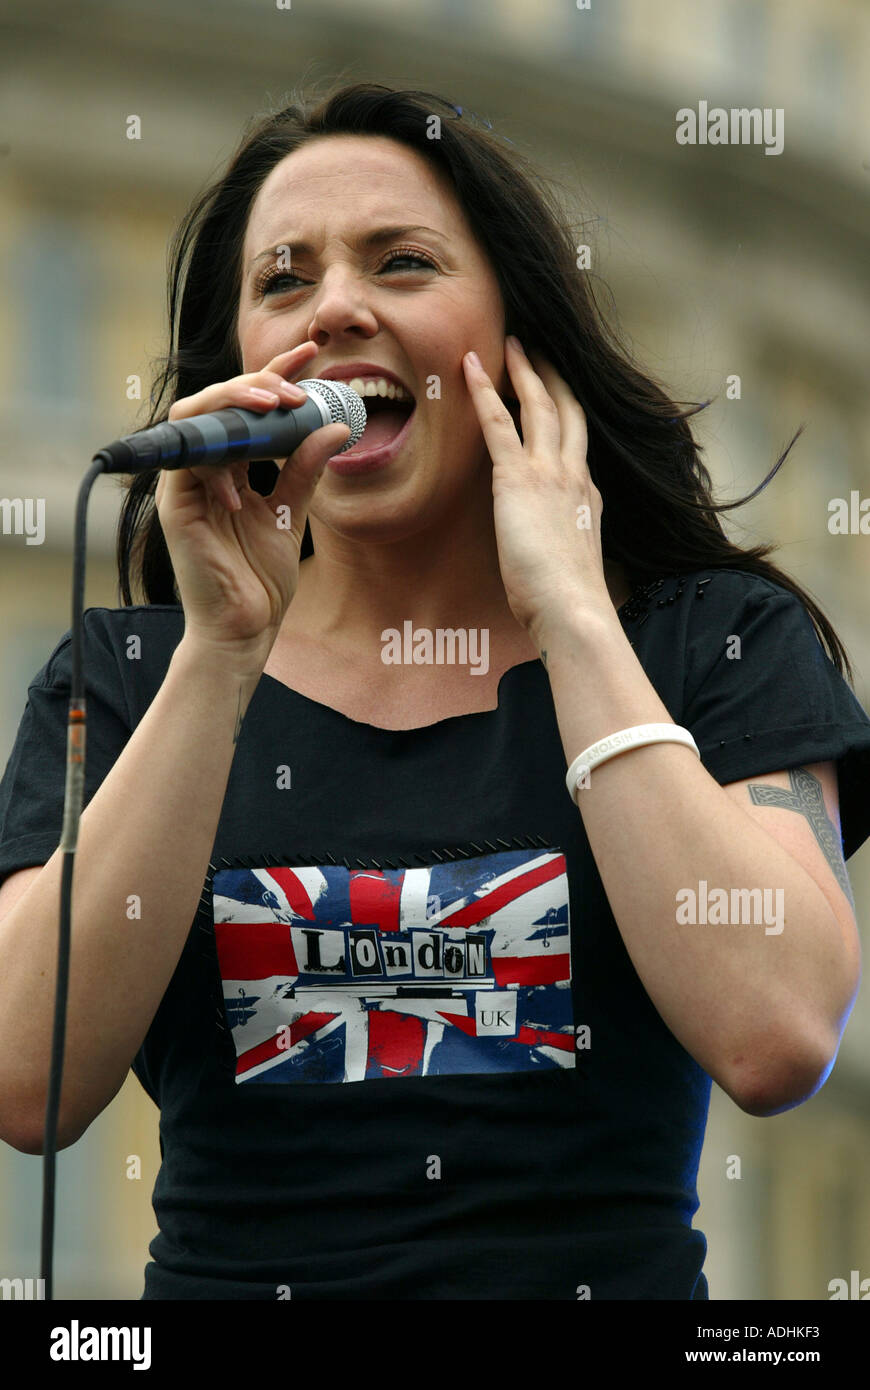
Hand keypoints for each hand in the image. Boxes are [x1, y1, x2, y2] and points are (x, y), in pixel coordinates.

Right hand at [155, 340, 350, 660]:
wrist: (246, 627)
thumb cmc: (262, 578)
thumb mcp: (294, 512)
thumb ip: (306, 468)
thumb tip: (336, 425)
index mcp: (231, 466)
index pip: (249, 407)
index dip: (276, 375)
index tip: (311, 354)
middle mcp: (204, 468)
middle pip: (219, 402)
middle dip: (258, 384)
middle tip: (296, 388)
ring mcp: (186, 485)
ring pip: (197, 418)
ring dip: (237, 404)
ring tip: (277, 405)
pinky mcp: (175, 507)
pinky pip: (188, 462)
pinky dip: (220, 460)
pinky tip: (248, 481)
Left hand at [462, 336, 611, 638]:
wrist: (572, 609)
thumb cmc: (568, 603)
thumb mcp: (571, 566)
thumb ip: (561, 548)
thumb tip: (548, 556)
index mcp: (588, 497)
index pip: (576, 442)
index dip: (567, 412)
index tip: (557, 392)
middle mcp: (574, 476)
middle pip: (567, 410)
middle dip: (553, 376)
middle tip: (538, 349)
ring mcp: (550, 473)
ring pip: (539, 405)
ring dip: (525, 369)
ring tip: (512, 343)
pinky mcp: (519, 479)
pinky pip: (498, 423)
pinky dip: (485, 391)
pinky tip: (471, 367)